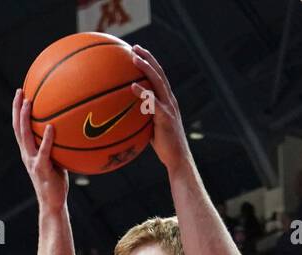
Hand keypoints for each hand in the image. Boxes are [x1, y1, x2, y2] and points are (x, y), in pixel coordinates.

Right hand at [12, 89, 67, 210]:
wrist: (52, 203)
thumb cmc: (56, 182)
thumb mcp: (56, 160)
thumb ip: (57, 146)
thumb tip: (69, 131)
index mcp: (27, 151)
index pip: (19, 127)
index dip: (17, 111)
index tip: (20, 93)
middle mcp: (26, 154)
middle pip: (17, 127)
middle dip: (17, 108)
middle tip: (20, 91)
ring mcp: (32, 161)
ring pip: (25, 136)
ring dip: (26, 118)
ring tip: (30, 102)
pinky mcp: (41, 168)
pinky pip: (44, 151)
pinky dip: (47, 139)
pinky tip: (51, 127)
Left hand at [129, 44, 190, 175]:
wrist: (177, 159)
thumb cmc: (163, 146)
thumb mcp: (150, 127)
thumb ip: (141, 116)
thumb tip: (123, 114)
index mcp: (167, 101)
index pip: (159, 77)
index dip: (150, 63)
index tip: (137, 53)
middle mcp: (170, 100)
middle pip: (159, 73)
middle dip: (147, 58)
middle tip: (134, 47)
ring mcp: (169, 107)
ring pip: (158, 82)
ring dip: (146, 68)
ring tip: (134, 58)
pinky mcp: (166, 117)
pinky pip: (153, 102)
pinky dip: (143, 92)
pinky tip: (132, 86)